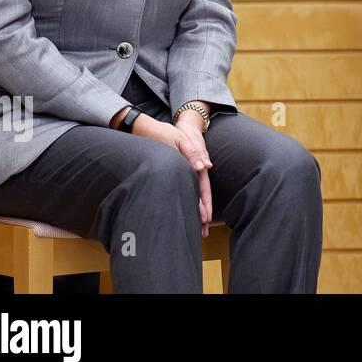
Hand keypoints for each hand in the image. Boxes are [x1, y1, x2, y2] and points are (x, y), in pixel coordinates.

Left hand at [131, 110, 214, 235]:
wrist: (155, 127)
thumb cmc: (167, 133)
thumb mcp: (180, 139)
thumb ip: (193, 152)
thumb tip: (205, 167)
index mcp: (196, 163)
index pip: (203, 188)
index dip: (204, 204)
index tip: (205, 219)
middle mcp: (193, 170)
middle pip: (200, 196)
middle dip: (203, 215)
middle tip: (203, 234)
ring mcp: (186, 173)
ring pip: (193, 196)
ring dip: (196, 213)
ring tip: (199, 231)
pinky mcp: (178, 174)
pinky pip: (185, 192)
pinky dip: (187, 204)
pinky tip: (186, 214)